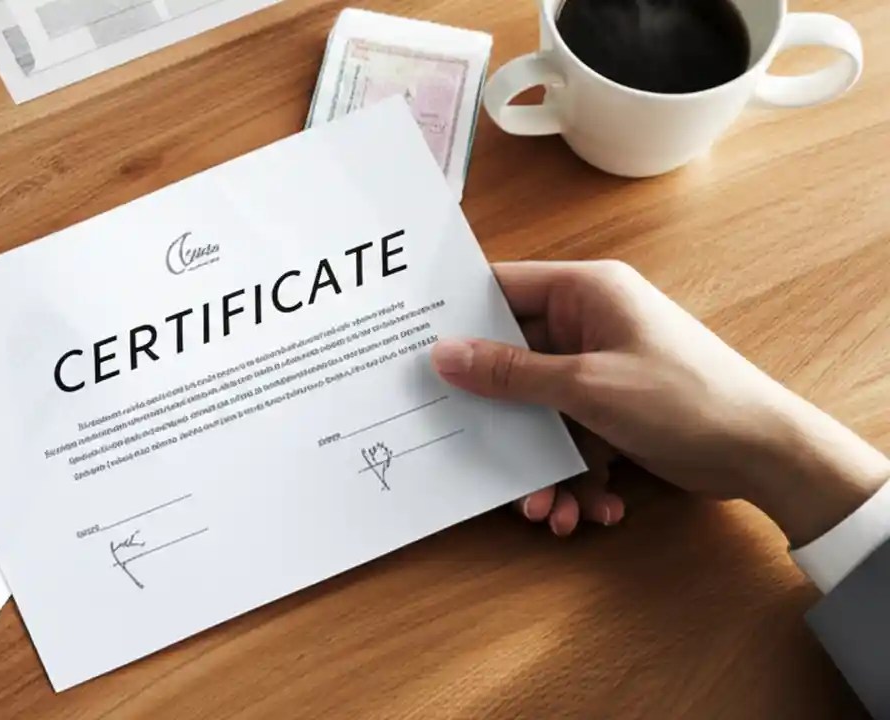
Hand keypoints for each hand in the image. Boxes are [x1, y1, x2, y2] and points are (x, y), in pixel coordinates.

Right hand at [431, 261, 889, 543]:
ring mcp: (602, 368)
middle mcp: (590, 323)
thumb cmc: (684, 399)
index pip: (502, 287)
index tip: (415, 349)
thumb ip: (510, 372)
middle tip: (467, 448)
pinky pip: (572, 436)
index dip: (458, 316)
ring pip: (540, 411)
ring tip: (545, 508)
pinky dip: (575, 474)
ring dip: (540, 462)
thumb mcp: (586, 386)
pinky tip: (590, 508)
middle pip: (514, 360)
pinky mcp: (614, 409)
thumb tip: (442, 354)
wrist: (766, 453)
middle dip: (500, 417)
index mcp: (587, 292)